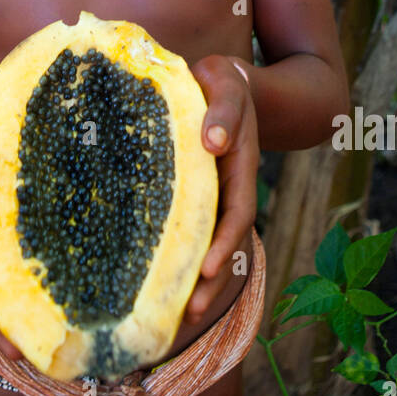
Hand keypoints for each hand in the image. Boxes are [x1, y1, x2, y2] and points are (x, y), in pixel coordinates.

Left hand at [184, 54, 258, 321]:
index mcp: (239, 163)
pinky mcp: (194, 195)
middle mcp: (230, 185)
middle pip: (226, 241)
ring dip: (199, 280)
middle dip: (212, 280)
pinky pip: (192, 232)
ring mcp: (214, 193)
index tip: (209, 270)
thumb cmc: (218, 78)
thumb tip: (214, 142)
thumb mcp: (224, 81)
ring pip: (210, 243)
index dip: (225, 243)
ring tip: (177, 316)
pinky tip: (157, 283)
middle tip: (190, 312)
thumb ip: (223, 109)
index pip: (236, 211)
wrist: (218, 79)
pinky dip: (182, 259)